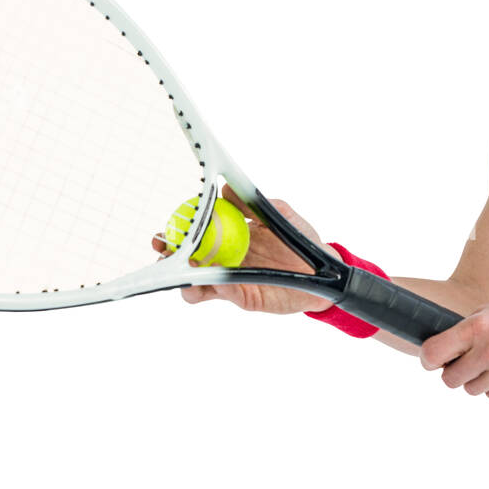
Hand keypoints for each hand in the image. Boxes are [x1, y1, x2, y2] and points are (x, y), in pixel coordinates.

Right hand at [151, 183, 337, 314]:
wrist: (324, 267)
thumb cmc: (301, 238)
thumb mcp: (277, 213)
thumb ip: (251, 204)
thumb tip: (224, 190)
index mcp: (229, 238)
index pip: (195, 236)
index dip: (177, 234)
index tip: (166, 228)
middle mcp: (226, 260)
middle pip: (187, 263)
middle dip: (169, 259)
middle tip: (163, 251)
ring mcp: (233, 281)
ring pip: (197, 284)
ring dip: (185, 279)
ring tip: (184, 270)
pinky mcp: (245, 298)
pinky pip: (223, 293)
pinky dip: (214, 287)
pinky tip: (213, 278)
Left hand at [420, 298, 488, 399]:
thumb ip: (466, 330)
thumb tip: (439, 353)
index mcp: (479, 326)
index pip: (435, 353)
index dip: (428, 359)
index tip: (432, 360)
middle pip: (450, 379)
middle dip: (453, 372)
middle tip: (464, 363)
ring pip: (471, 390)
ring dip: (476, 380)